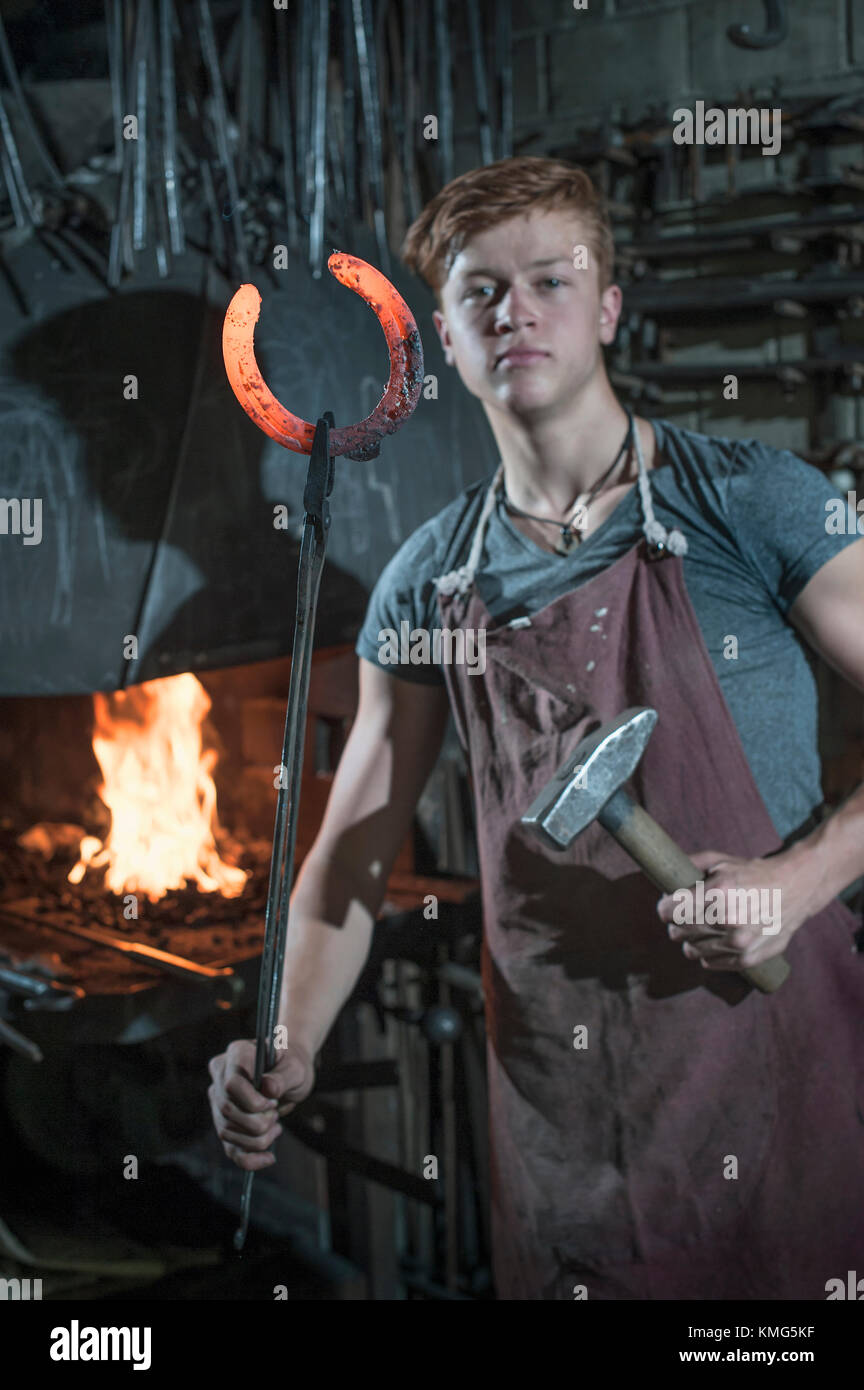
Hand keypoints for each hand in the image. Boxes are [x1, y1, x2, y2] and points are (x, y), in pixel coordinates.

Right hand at [207, 1037, 315, 1170]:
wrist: (290, 1072)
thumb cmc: (292, 1064)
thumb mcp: (296, 1067)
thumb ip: (283, 1076)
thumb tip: (268, 1089)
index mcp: (237, 1054)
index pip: (231, 1083)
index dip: (251, 1101)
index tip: (272, 1103)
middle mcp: (221, 1076)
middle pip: (226, 1110)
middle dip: (256, 1122)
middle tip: (276, 1115)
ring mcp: (219, 1101)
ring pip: (226, 1131)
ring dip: (256, 1139)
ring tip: (276, 1127)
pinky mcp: (226, 1122)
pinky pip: (230, 1148)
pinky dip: (249, 1158)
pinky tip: (268, 1158)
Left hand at [655, 847, 817, 974]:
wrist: (796, 888)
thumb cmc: (753, 873)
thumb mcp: (720, 860)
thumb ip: (688, 865)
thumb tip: (661, 875)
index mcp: (718, 892)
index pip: (670, 910)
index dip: (665, 907)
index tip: (667, 905)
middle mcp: (728, 919)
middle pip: (678, 931)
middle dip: (676, 922)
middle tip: (685, 915)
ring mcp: (739, 942)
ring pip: (691, 950)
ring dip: (691, 939)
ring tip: (702, 927)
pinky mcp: (747, 958)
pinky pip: (710, 963)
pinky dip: (708, 953)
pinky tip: (715, 939)